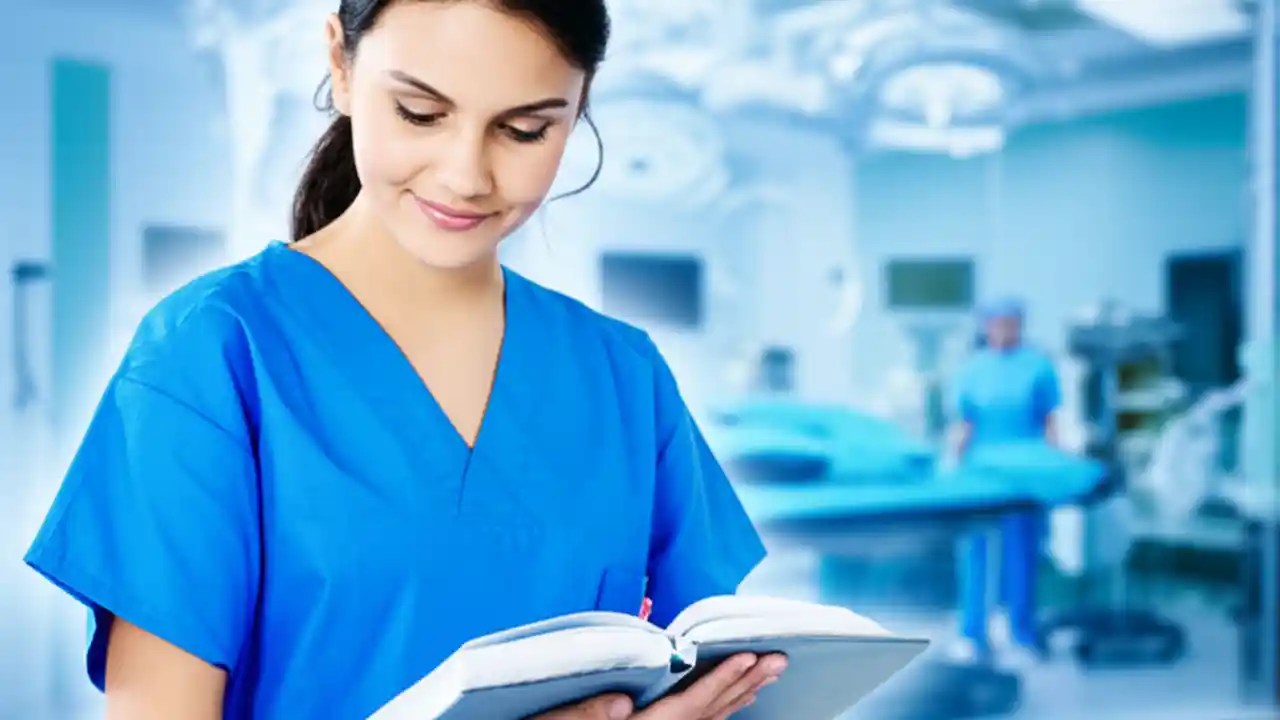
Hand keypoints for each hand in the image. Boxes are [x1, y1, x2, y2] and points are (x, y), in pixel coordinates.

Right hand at [527, 652, 787, 719]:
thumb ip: (583, 716)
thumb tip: (623, 703)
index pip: (684, 709)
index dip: (718, 683)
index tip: (748, 656)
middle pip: (705, 716)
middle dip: (744, 685)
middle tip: (780, 659)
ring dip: (738, 696)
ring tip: (768, 673)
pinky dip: (717, 710)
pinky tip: (732, 699)